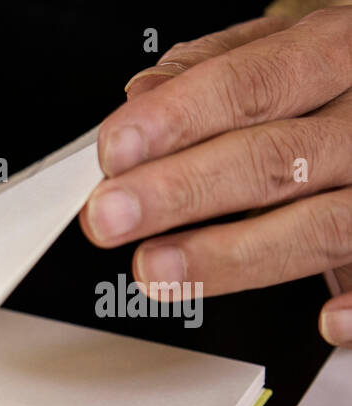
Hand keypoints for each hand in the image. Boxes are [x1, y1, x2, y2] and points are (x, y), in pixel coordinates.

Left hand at [80, 10, 351, 345]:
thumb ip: (209, 70)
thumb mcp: (277, 49)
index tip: (115, 152)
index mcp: (335, 52)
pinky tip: (324, 321)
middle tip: (110, 217)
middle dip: (182, 192)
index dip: (179, 121)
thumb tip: (141, 98)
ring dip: (230, 255)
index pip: (252, 87)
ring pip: (320, 224)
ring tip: (156, 269)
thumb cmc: (329, 78)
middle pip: (276, 160)